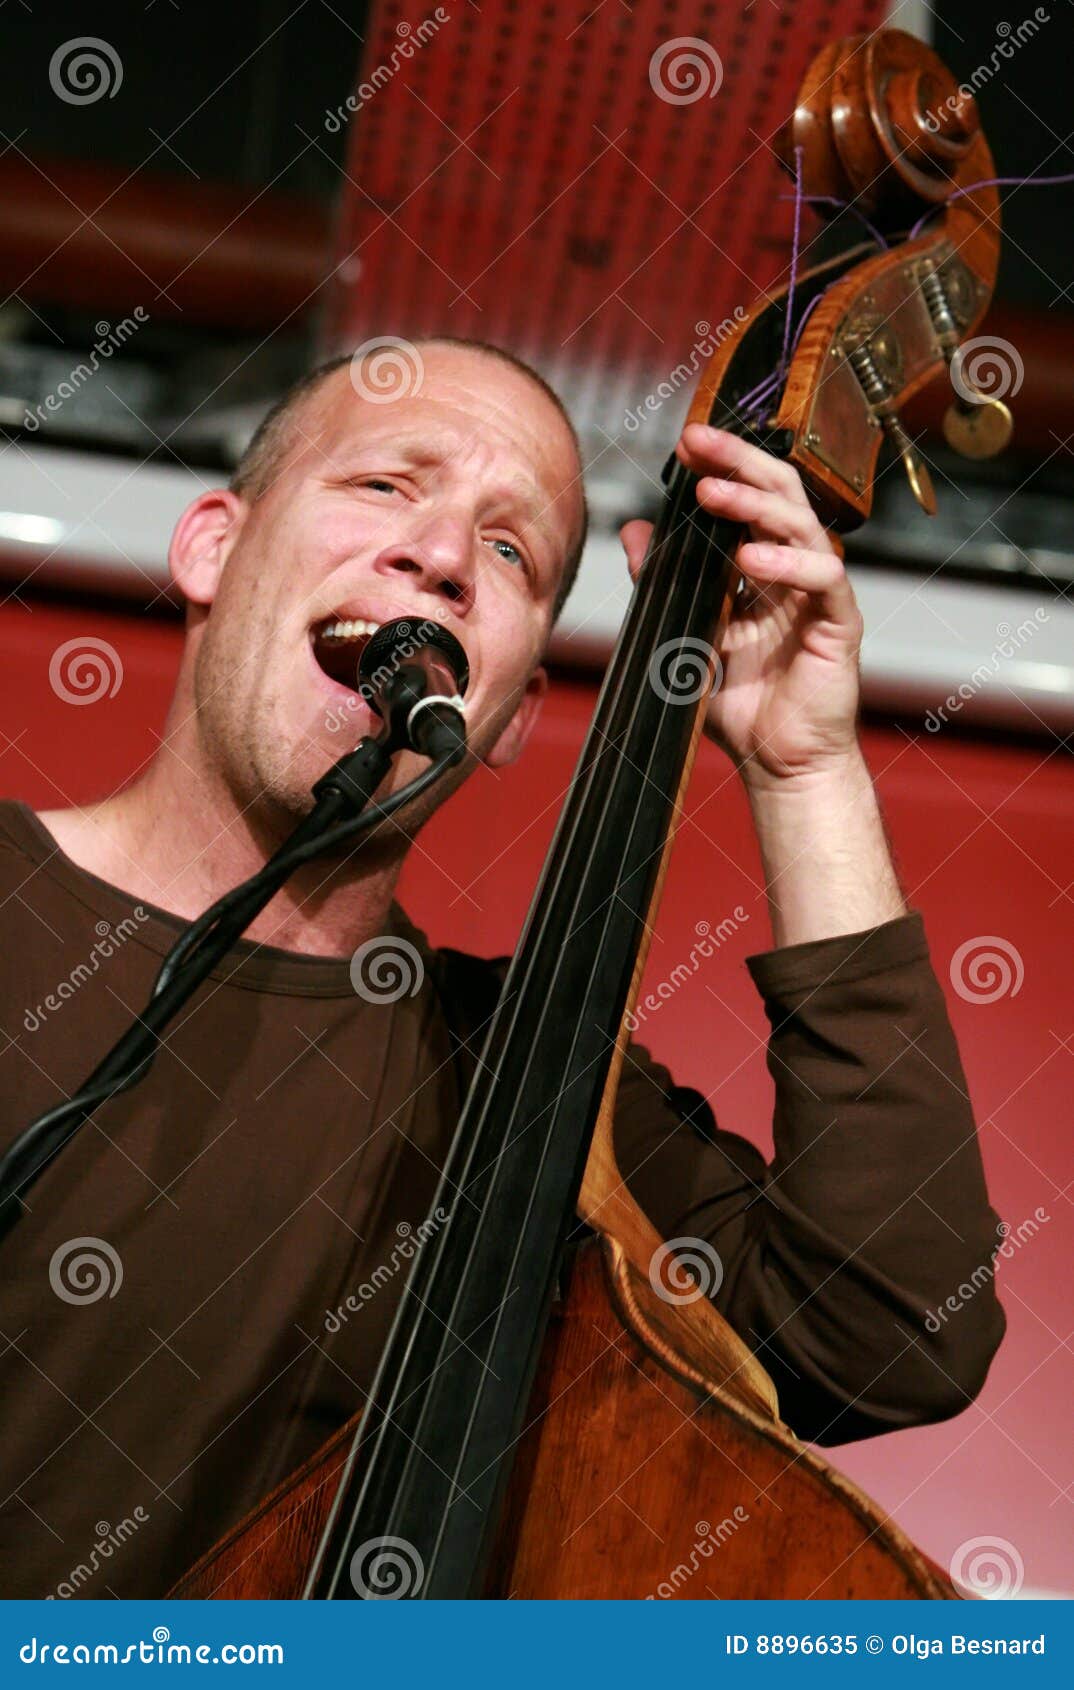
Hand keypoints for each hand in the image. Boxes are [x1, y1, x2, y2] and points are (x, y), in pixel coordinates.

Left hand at [621, 423, 864, 785]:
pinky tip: (750, 561)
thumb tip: (633, 532)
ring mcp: (819, 594)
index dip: (722, 466)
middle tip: (700, 443)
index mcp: (763, 568)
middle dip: (739, 462)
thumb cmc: (740, 706)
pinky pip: (823, 579)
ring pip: (801, 525)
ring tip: (711, 496)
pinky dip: (788, 564)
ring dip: (755, 504)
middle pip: (780, 494)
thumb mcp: (684, 635)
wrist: (777, 763)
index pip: (749, 499)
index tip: (685, 445)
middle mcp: (794, 571)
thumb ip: (662, 584)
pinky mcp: (839, 624)